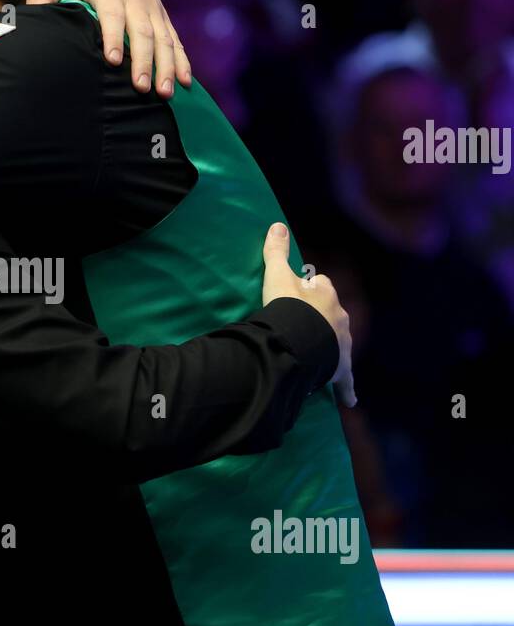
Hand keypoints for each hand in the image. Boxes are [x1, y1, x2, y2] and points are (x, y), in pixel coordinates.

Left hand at [26, 0, 190, 96]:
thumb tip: (31, 22)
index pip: (112, 15)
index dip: (114, 37)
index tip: (113, 61)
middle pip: (142, 32)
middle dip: (144, 61)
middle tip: (142, 88)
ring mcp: (151, 8)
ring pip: (163, 39)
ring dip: (166, 66)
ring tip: (164, 92)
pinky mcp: (161, 16)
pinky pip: (175, 39)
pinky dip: (182, 61)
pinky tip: (185, 83)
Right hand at [261, 223, 356, 407]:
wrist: (301, 341)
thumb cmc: (289, 308)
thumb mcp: (278, 277)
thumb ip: (276, 252)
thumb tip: (277, 224)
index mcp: (326, 296)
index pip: (321, 285)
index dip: (309, 288)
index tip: (297, 293)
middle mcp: (339, 318)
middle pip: (333, 313)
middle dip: (321, 318)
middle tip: (302, 324)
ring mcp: (342, 344)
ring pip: (339, 343)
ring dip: (330, 347)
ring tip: (316, 355)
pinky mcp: (340, 369)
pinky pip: (345, 381)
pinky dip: (347, 390)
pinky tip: (350, 401)